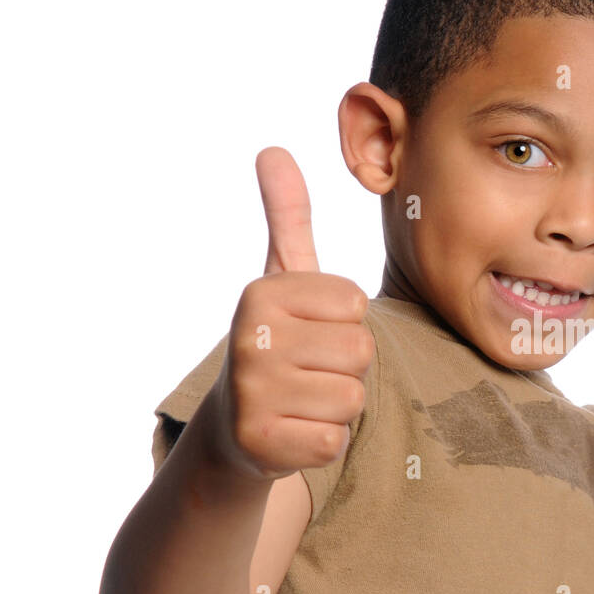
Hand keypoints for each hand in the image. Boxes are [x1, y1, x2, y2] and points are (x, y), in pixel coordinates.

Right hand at [205, 147, 374, 481]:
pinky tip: (293, 432)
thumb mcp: (281, 278)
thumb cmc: (276, 342)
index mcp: (261, 294)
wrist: (233, 426)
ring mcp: (251, 395)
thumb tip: (273, 149)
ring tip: (300, 400)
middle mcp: (249, 340)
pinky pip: (334, 440)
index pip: (357, 306)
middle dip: (344, 367)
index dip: (344, 324)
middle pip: (359, 352)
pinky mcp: (261, 445)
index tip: (308, 331)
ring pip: (352, 398)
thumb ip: (287, 217)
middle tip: (305, 372)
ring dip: (335, 406)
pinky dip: (322, 442)